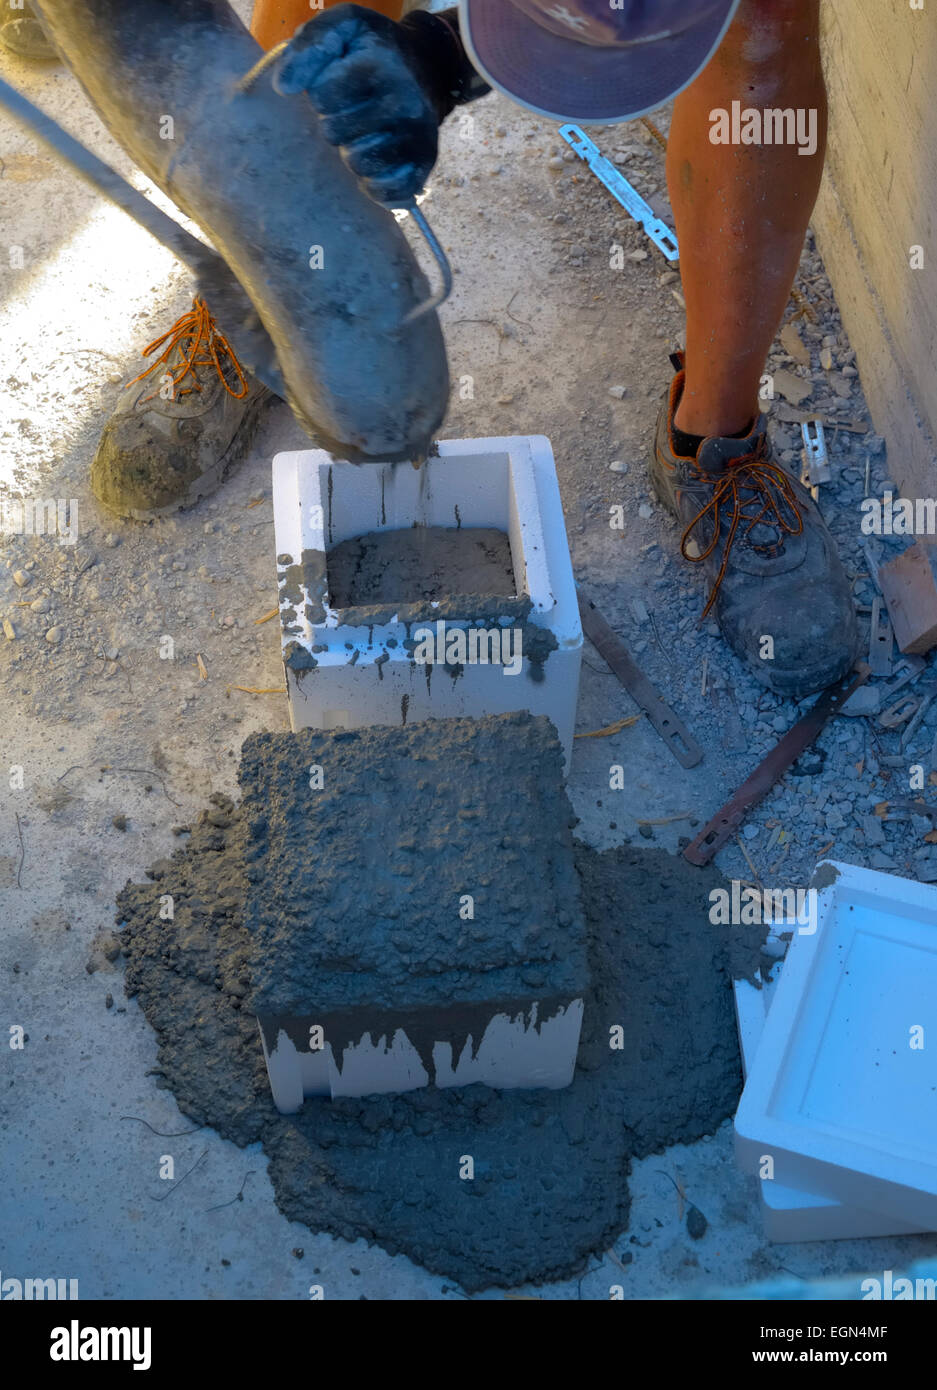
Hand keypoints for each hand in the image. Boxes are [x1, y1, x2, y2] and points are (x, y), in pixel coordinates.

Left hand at [274, 4, 440, 205]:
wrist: (426, 66)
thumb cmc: (372, 49)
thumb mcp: (342, 27)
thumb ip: (308, 45)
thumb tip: (284, 87)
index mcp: (380, 66)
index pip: (323, 97)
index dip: (322, 92)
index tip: (338, 82)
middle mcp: (404, 103)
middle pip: (335, 134)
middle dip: (335, 123)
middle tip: (352, 110)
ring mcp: (417, 137)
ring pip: (358, 165)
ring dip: (352, 153)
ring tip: (364, 133)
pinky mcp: (423, 166)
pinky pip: (384, 192)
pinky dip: (373, 182)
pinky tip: (376, 161)